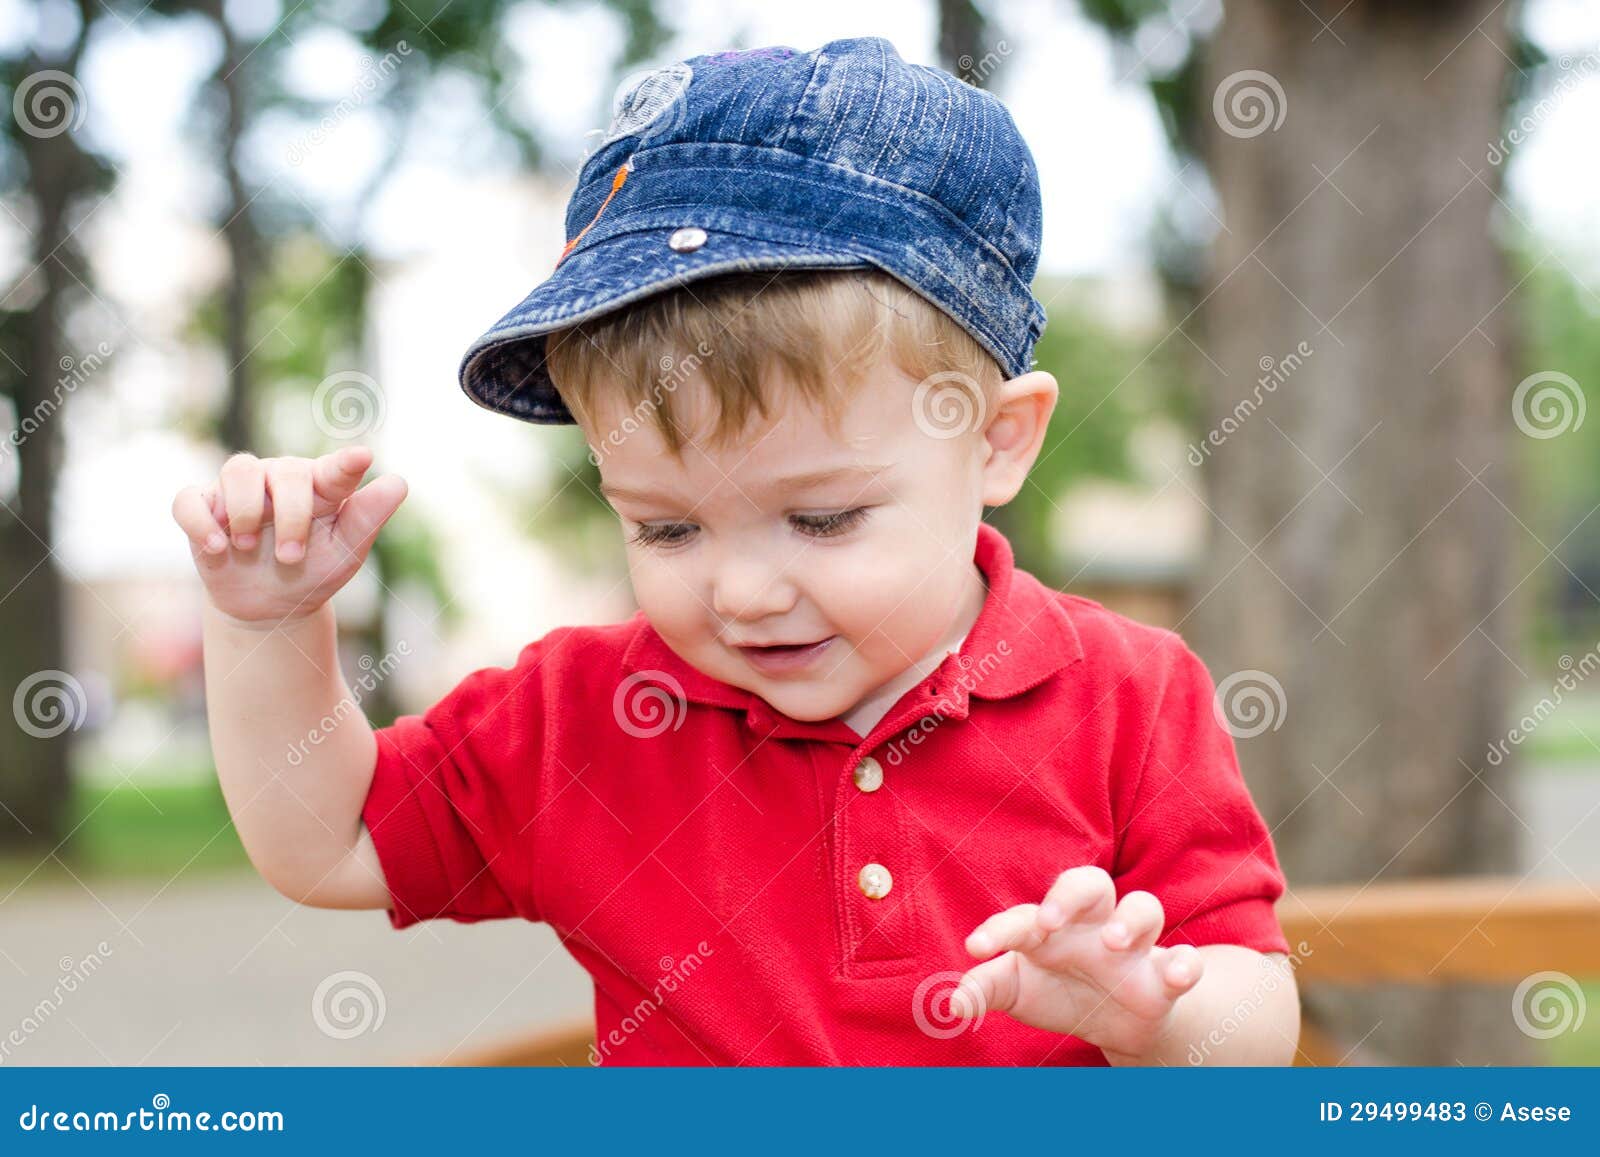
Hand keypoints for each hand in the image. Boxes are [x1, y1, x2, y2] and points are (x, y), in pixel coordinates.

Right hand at [170, 446, 406, 627]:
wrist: (270, 606)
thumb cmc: (315, 570)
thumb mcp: (346, 552)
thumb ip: (368, 517)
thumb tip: (399, 482)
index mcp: (322, 486)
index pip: (336, 469)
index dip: (347, 463)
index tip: (362, 458)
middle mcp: (280, 478)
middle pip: (285, 471)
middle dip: (290, 516)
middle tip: (292, 556)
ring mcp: (239, 490)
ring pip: (239, 470)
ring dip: (246, 511)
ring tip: (250, 548)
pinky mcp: (202, 508)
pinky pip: (190, 500)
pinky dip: (200, 521)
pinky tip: (217, 547)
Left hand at [953, 865, 1204, 1062]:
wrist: (1112, 1025)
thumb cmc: (1054, 991)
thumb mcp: (1015, 990)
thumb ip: (984, 989)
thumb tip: (951, 1004)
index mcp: (1050, 925)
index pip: (1024, 916)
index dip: (999, 930)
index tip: (976, 949)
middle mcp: (1092, 925)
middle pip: (1089, 882)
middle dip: (1070, 894)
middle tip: (1050, 920)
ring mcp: (1133, 947)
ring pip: (1144, 907)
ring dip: (1131, 920)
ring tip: (1112, 941)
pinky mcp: (1166, 976)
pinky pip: (1187, 958)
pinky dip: (1187, 964)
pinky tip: (1176, 973)